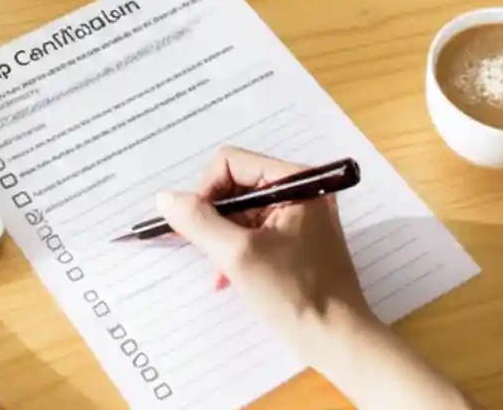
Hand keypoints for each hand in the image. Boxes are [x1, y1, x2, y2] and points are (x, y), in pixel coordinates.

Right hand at [158, 147, 478, 409]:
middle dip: (214, 217)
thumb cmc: (294, 294)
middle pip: (236, 186)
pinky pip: (255, 232)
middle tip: (202, 249)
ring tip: (218, 271)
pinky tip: (228, 277)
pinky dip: (236, 250)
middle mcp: (300, 191)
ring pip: (242, 212)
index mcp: (295, 181)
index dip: (206, 190)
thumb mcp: (238, 255)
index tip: (193, 225)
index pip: (232, 163)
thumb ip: (198, 221)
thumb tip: (165, 197)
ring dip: (223, 238)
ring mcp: (300, 216)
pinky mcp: (297, 241)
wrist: (338, 339)